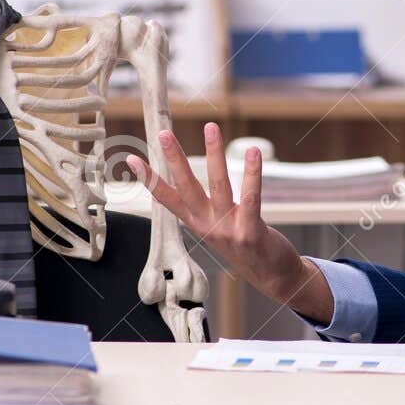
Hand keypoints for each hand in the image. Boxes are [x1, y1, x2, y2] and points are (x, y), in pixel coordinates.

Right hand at [126, 123, 335, 324]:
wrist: (272, 278)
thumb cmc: (246, 245)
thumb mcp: (219, 228)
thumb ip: (207, 207)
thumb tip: (192, 182)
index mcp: (197, 224)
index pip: (167, 198)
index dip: (149, 178)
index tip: (132, 158)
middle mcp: (208, 226)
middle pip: (187, 188)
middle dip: (175, 159)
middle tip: (163, 134)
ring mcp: (228, 230)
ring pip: (218, 185)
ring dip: (214, 154)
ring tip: (210, 127)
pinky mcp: (250, 232)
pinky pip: (251, 197)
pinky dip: (252, 173)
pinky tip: (252, 151)